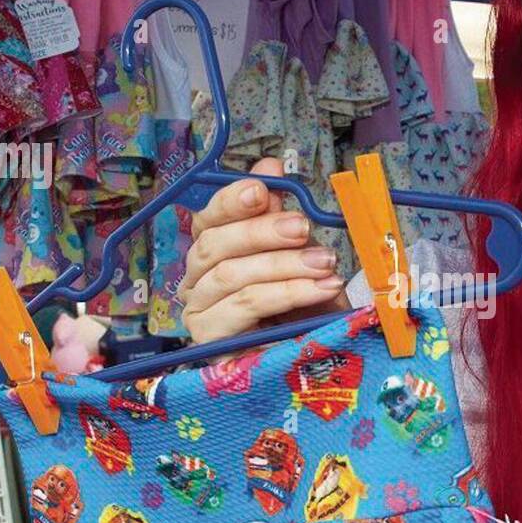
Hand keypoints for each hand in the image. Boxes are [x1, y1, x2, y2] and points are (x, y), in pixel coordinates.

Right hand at [179, 157, 350, 343]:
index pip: (207, 219)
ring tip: (325, 263)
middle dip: (262, 231)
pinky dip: (286, 293)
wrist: (318, 356)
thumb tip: (269, 166)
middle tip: (304, 227)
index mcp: (211, 253)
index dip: (231, 200)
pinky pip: (246, 305)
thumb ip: (279, 213)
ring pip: (232, 275)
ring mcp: (200, 312)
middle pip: (214, 245)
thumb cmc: (305, 306)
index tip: (262, 188)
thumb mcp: (300, 254)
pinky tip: (320, 289)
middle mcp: (196, 281)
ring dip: (284, 265)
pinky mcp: (212, 341)